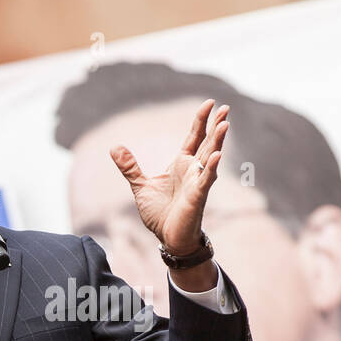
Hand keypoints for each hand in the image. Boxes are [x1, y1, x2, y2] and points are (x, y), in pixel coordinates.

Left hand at [109, 99, 227, 256]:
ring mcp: (197, 182)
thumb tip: (114, 148)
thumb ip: (130, 167)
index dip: (201, 121)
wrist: (167, 237)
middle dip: (216, 125)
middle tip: (226, 107)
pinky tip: (217, 155)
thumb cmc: (160, 213)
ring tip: (225, 124)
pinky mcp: (197, 196)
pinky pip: (206, 179)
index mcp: (181, 164)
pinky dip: (211, 167)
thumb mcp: (140, 186)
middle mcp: (193, 170)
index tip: (209, 103)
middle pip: (207, 142)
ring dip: (218, 141)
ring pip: (210, 157)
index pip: (194, 137)